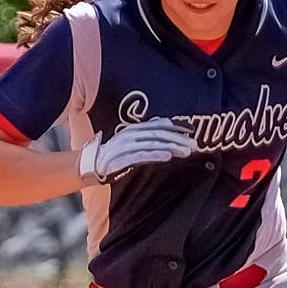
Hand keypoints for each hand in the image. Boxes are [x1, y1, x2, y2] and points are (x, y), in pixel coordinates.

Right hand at [78, 117, 196, 184]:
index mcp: (134, 128)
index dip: (176, 127)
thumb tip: (165, 123)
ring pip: (153, 144)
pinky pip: (142, 156)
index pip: (159, 124)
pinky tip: (168, 156)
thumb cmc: (114, 153)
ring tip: (187, 151)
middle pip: (159, 134)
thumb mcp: (130, 139)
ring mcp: (126, 146)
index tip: (191, 131)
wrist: (91, 163)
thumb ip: (146, 133)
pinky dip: (156, 155)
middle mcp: (131, 134)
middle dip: (178, 139)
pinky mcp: (123, 158)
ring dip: (172, 147)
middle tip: (194, 144)